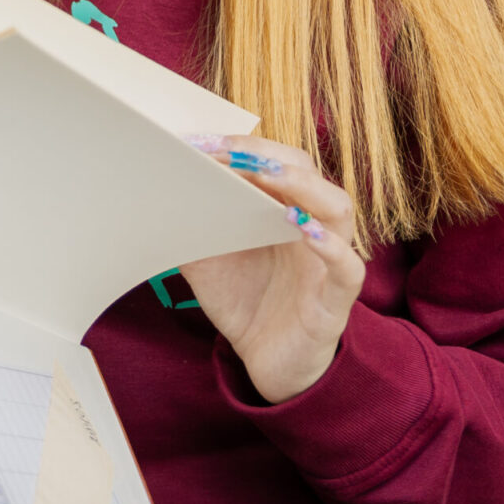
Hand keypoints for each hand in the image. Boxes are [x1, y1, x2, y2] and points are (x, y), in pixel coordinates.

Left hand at [177, 134, 366, 402]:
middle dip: (266, 154)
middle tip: (227, 150)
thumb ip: (189, 227)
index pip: (274, 160)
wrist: (267, 362)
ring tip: (266, 175)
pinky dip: (332, 248)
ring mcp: (329, 259)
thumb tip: (155, 192)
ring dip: (303, 186)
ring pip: (337, 208)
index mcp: (283, 207)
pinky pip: (348, 267)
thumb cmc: (245, 300)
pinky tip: (306, 232)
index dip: (242, 146)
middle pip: (306, 170)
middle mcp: (312, 224)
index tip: (201, 141)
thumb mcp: (206, 261)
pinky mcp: (336, 300)